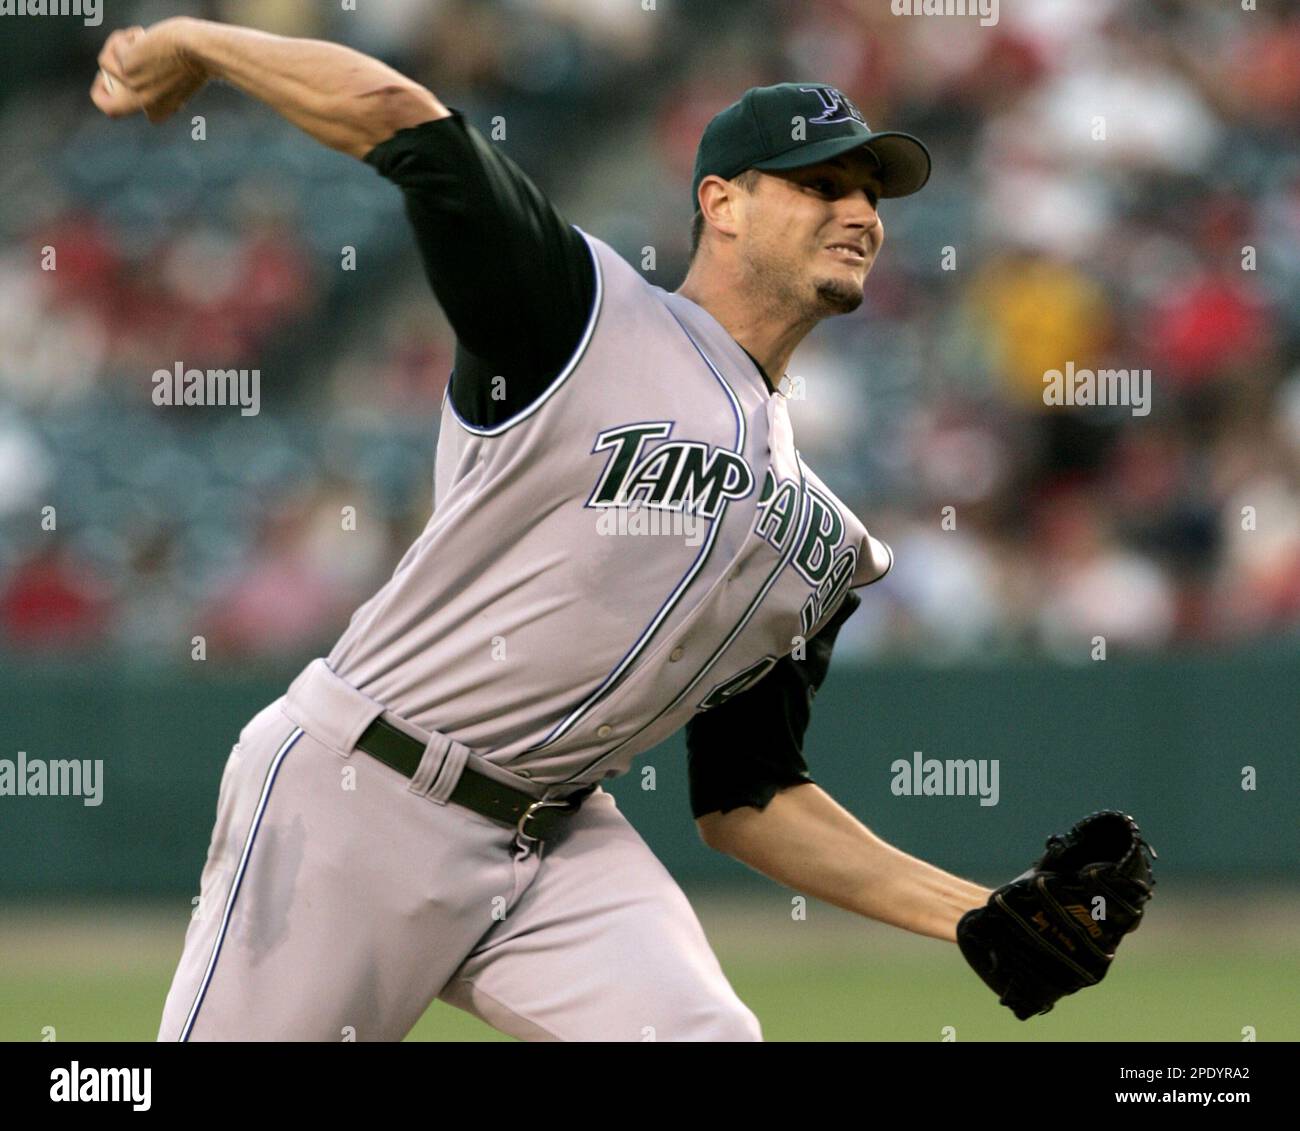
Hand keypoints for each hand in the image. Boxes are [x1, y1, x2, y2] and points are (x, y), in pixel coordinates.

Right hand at [90, 18, 207, 123]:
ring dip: (117, 47)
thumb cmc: (197, 60)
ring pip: (104, 63)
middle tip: (115, 65)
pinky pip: (113, 48)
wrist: (200, 51)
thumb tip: (129, 70)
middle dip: (101, 84)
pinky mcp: (125, 67)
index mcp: (157, 112)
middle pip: (105, 103)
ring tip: (140, 39)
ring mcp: (131, 86)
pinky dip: (123, 37)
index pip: (121, 112)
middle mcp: (142, 104)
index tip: (120, 79)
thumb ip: (156, 84)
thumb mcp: (176, 80)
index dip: (115, 94)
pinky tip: (141, 35)